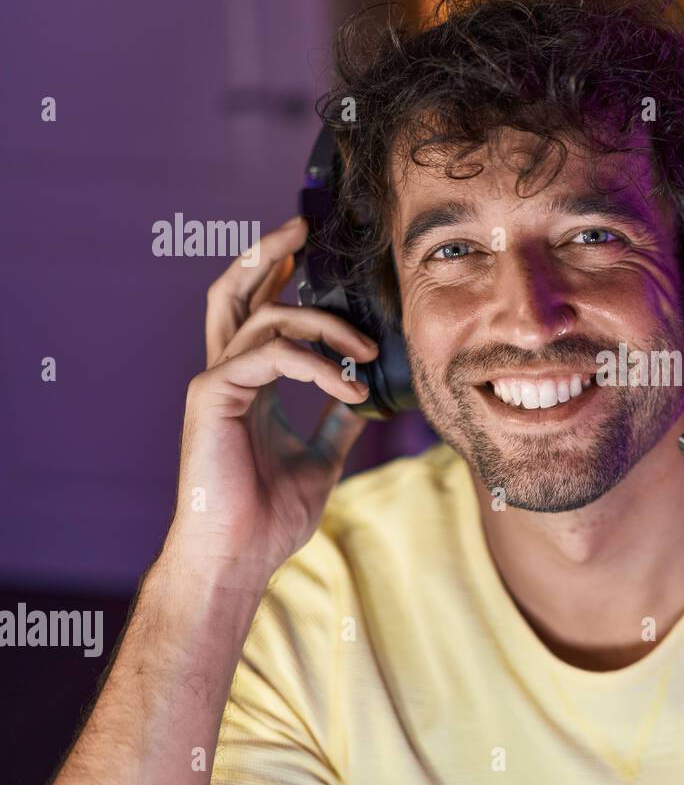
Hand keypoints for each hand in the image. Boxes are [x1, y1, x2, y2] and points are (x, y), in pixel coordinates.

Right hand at [162, 216, 376, 593]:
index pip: (257, 313)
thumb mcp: (322, 459)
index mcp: (249, 384)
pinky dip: (315, 365)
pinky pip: (269, 356)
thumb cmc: (270, 516)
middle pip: (235, 292)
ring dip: (324, 324)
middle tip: (304, 227)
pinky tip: (348, 388)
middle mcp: (227, 374)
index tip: (308, 250)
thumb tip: (371, 400)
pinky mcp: (212, 396)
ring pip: (265, 319)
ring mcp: (215, 382)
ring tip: (368, 350)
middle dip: (267, 253)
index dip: (277, 275)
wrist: (239, 557)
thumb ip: (339, 423)